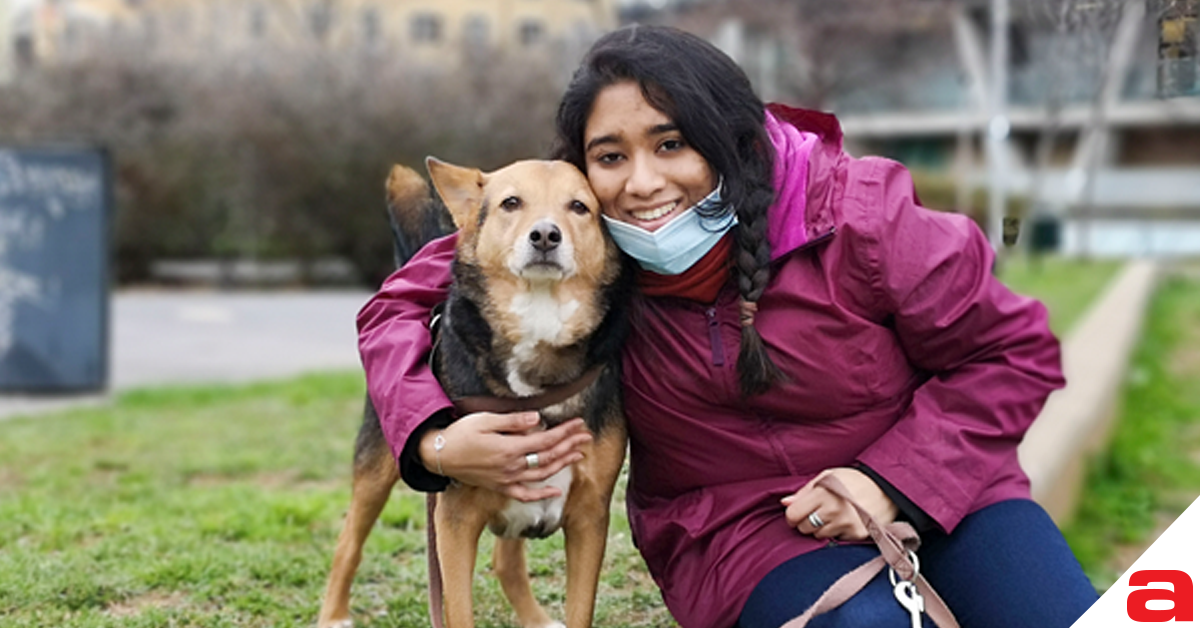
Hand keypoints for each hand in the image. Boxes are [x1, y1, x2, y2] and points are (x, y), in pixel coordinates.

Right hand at [419, 411, 592, 501]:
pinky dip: (542, 494)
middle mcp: (512, 467)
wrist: (438, 454)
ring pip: (542, 474)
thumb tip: (539, 419)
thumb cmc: (461, 433)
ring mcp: (506, 479)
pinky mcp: (500, 487)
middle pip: (548, 457)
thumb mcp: (485, 420)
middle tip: (587, 437)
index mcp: (510, 449)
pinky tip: (556, 491)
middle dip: (570, 445)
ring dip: (562, 465)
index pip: (546, 440)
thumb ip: (513, 421)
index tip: (579, 424)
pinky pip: (525, 494)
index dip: (565, 432)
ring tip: (579, 455)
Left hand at [782, 468, 898, 541]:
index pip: (793, 515)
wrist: (887, 489)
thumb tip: (785, 503)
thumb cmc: (853, 480)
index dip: (793, 515)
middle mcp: (832, 511)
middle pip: (804, 528)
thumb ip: (804, 491)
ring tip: (835, 515)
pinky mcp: (856, 536)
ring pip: (818, 536)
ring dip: (822, 528)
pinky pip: (836, 540)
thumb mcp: (827, 477)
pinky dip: (838, 533)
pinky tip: (846, 521)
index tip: (798, 513)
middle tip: (819, 512)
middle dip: (807, 522)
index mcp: (822, 494)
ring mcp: (845, 525)